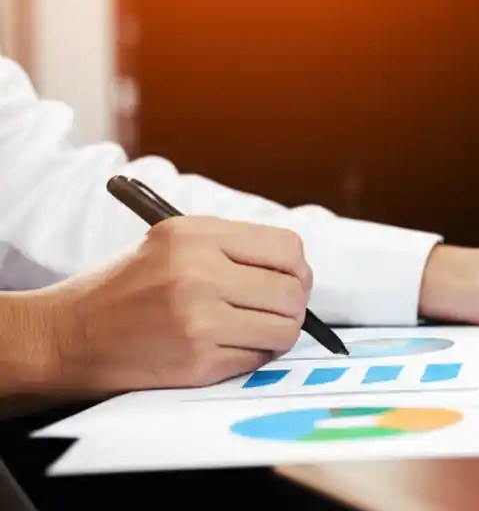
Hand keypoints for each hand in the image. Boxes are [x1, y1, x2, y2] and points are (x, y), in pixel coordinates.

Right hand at [27, 217, 311, 393]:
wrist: (63, 337)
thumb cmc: (122, 289)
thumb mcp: (169, 243)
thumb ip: (230, 247)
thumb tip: (296, 270)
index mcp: (193, 235)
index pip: (287, 248)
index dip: (296, 269)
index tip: (288, 280)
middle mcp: (198, 273)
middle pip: (292, 292)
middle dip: (291, 306)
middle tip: (273, 311)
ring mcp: (199, 320)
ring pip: (283, 329)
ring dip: (275, 334)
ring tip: (248, 330)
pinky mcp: (197, 361)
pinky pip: (257, 359)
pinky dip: (250, 357)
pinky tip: (223, 349)